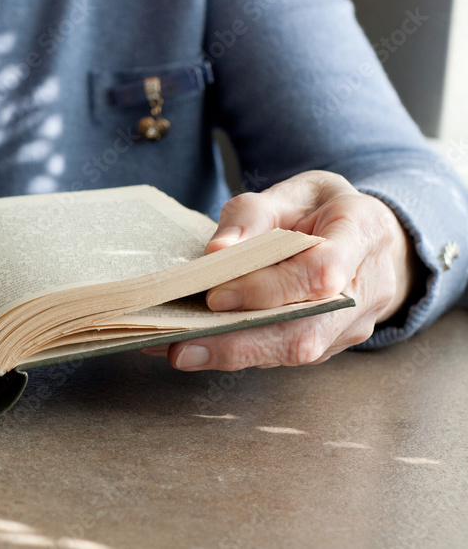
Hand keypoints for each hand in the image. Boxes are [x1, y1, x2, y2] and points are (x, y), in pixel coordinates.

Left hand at [141, 171, 416, 370]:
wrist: (367, 236)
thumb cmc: (320, 209)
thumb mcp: (289, 193)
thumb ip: (252, 216)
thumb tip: (215, 253)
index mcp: (362, 232)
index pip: (321, 271)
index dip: (269, 288)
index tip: (216, 295)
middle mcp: (366, 286)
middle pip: (308, 327)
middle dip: (243, 340)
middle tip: (183, 344)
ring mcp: (353, 321)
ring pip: (298, 349)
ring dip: (236, 355)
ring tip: (182, 352)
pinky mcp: (333, 342)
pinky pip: (288, 353)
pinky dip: (242, 353)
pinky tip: (199, 348)